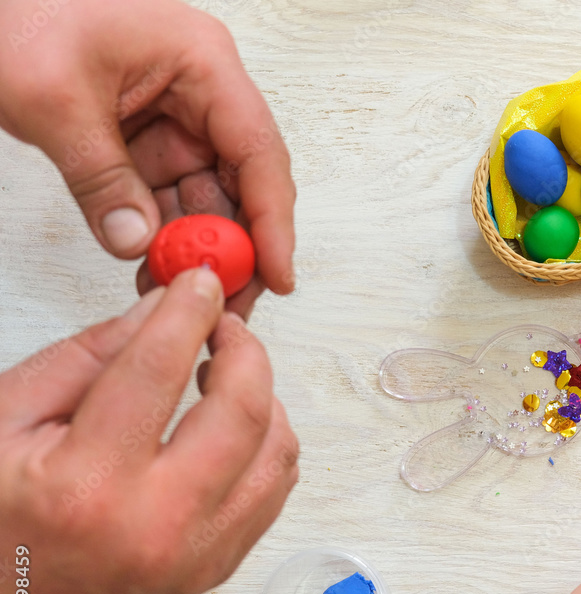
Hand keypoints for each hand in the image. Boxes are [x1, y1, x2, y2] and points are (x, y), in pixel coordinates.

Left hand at [0, 0, 295, 316]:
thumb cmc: (19, 10)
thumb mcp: (54, 99)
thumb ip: (100, 178)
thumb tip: (137, 241)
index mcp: (202, 64)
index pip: (258, 154)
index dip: (273, 221)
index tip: (276, 274)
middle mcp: (201, 92)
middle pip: (243, 183)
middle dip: (235, 246)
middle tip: (225, 299)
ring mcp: (176, 118)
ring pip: (206, 198)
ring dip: (193, 247)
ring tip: (176, 290)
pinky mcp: (149, 139)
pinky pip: (168, 197)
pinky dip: (162, 235)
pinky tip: (152, 266)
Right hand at [0, 268, 298, 593]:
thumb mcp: (7, 421)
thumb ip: (88, 358)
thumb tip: (161, 310)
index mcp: (86, 485)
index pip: (158, 371)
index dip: (188, 311)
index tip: (201, 281)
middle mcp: (156, 526)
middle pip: (244, 413)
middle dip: (245, 350)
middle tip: (221, 326)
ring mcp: (197, 555)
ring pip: (276, 452)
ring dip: (263, 397)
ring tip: (223, 376)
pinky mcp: (217, 566)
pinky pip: (274, 489)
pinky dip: (265, 442)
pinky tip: (231, 424)